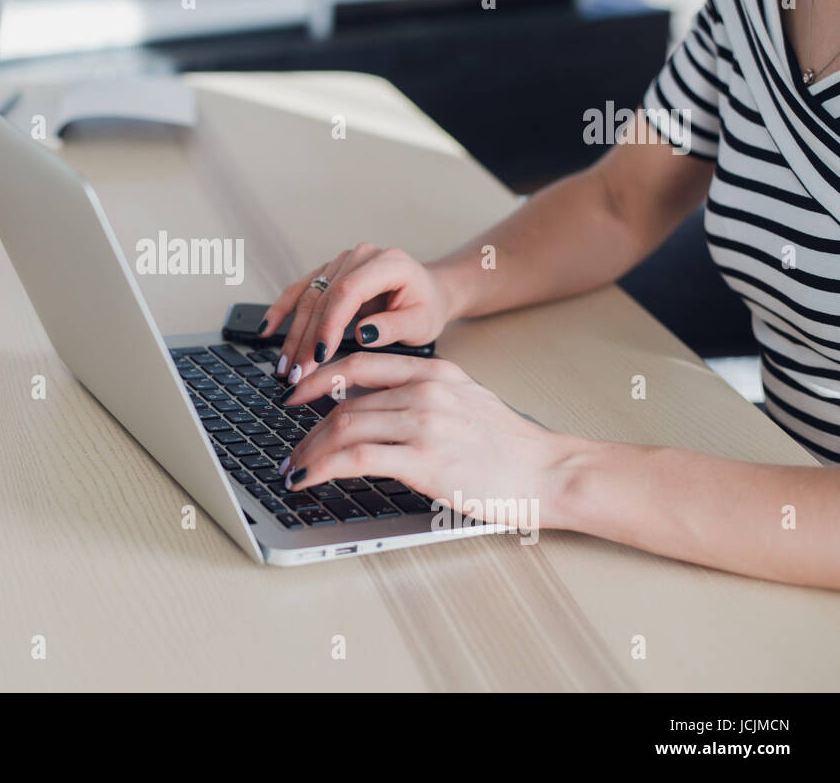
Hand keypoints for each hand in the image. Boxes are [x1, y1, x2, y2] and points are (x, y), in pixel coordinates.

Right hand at [260, 243, 452, 384]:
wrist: (428, 292)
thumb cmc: (425, 308)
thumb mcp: (421, 323)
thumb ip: (393, 327)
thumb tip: (362, 333)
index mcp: (387, 263)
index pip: (348, 291)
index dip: (330, 324)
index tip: (320, 357)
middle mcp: (360, 256)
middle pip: (323, 296)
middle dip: (307, 339)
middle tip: (297, 373)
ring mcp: (341, 262)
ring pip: (308, 297)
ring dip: (292, 334)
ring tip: (285, 366)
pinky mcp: (329, 273)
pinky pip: (300, 291)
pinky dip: (282, 311)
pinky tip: (267, 330)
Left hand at [278, 352, 574, 528]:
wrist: (548, 472)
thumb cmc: (512, 447)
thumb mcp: (468, 400)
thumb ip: (425, 394)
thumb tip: (380, 405)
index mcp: (435, 372)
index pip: (360, 363)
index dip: (319, 377)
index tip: (296, 392)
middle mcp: (426, 391)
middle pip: (346, 402)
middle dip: (308, 428)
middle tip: (292, 449)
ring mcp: (424, 424)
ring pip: (344, 428)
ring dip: (309, 452)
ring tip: (295, 469)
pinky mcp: (424, 460)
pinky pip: (354, 458)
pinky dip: (321, 468)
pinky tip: (308, 479)